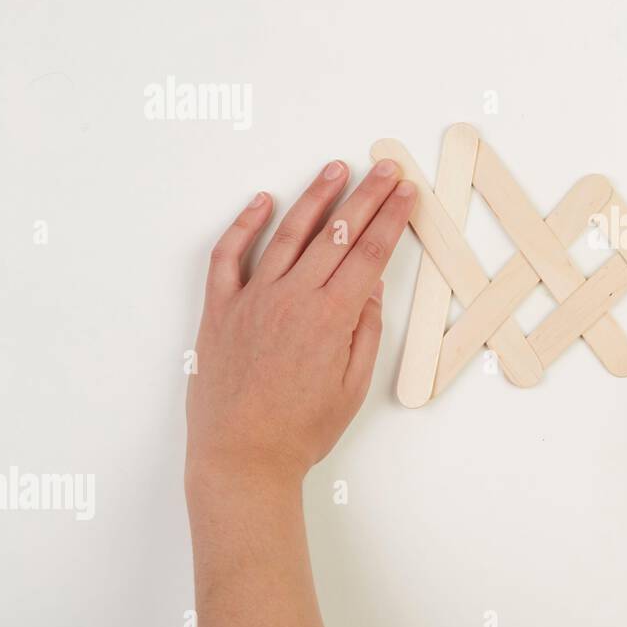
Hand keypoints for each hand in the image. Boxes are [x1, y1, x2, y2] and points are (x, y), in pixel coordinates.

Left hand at [186, 158, 415, 487]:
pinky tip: (262, 202)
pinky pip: (229, 256)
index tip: (407, 194)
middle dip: (367, 196)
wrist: (241, 458)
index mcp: (331, 318)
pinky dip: (244, 225)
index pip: (370, 253)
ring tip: (335, 169)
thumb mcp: (352, 387)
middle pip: (338, 234)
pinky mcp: (220, 310)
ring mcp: (252, 300)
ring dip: (316, 198)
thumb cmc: (301, 431)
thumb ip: (366, 331)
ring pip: (289, 234)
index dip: (392, 219)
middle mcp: (293, 299)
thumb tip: (372, 286)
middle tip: (385, 169)